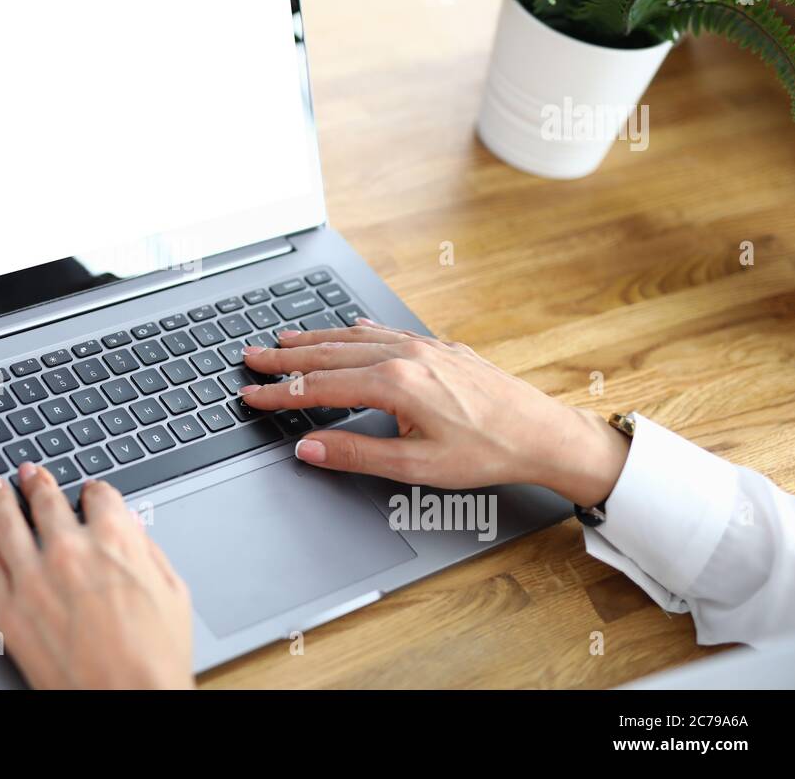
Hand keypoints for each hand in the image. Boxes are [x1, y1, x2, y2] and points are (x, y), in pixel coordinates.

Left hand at [0, 463, 194, 688]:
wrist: (127, 702)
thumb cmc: (156, 658)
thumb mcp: (173, 592)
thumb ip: (148, 553)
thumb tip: (134, 533)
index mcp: (115, 539)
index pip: (98, 495)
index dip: (93, 490)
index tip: (88, 491)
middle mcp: (70, 549)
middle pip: (46, 500)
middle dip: (37, 482)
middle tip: (28, 473)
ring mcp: (34, 578)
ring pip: (6, 523)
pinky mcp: (8, 609)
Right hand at [240, 319, 629, 507]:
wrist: (542, 433)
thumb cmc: (487, 451)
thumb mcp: (416, 466)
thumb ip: (357, 454)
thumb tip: (309, 448)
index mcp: (395, 384)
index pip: (320, 387)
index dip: (282, 392)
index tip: (251, 395)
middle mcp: (406, 356)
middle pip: (330, 353)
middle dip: (286, 357)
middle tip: (252, 358)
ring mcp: (424, 347)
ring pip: (355, 339)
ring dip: (316, 339)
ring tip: (285, 340)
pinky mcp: (440, 348)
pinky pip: (387, 332)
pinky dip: (357, 332)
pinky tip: (349, 329)